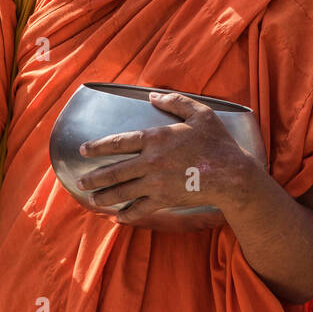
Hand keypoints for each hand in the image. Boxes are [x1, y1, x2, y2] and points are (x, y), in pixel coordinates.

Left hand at [75, 92, 257, 230]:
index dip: (98, 146)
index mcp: (156, 139)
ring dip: (104, 196)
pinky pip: (140, 209)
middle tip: (81, 180)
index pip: (118, 142)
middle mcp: (150, 162)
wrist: (231, 175)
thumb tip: (153, 95)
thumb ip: (175, 101)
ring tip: (92, 199)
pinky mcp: (165, 200)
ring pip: (122, 192)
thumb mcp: (199, 113)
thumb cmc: (217, 142)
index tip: (83, 149)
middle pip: (114, 171)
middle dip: (94, 177)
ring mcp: (156, 184)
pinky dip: (127, 214)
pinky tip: (119, 216)